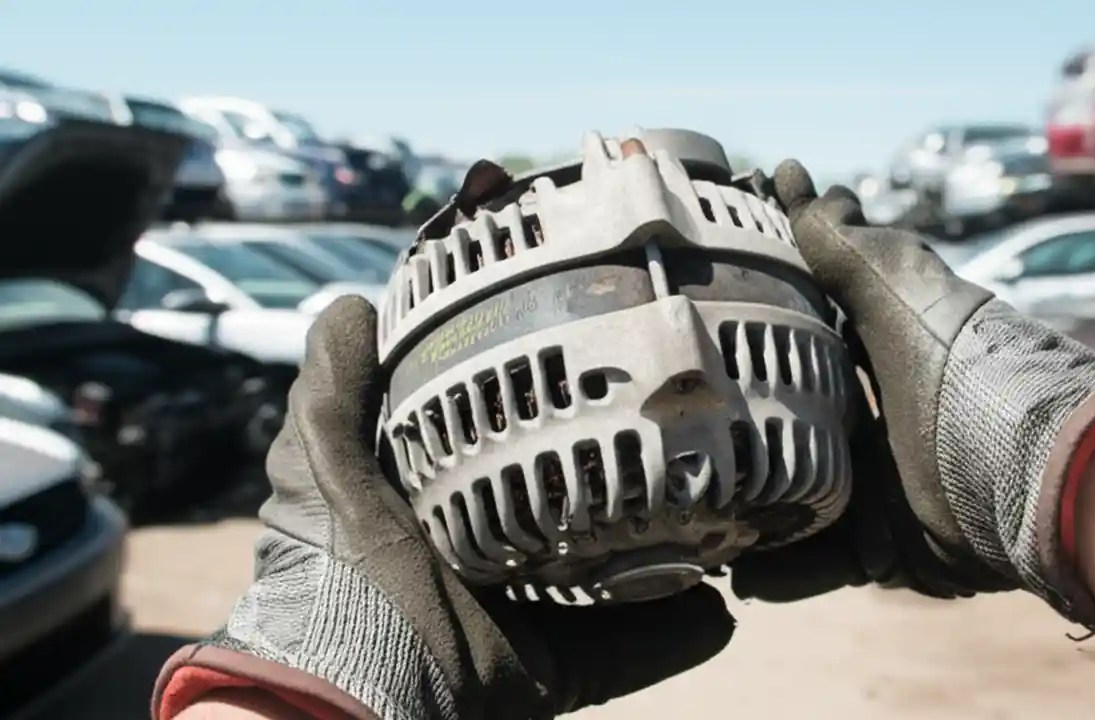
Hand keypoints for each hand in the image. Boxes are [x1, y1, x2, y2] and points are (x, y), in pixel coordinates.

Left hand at [155, 297, 733, 719]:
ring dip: (652, 559)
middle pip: (548, 513)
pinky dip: (669, 638)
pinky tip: (719, 615)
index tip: (577, 368)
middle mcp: (467, 565)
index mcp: (421, 510)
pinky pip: (620, 654)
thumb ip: (334, 392)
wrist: (352, 698)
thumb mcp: (323, 467)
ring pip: (596, 585)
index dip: (522, 410)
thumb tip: (350, 304)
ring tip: (710, 519)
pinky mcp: (540, 677)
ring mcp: (507, 625)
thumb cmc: (335, 578)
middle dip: (598, 482)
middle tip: (661, 440)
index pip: (479, 448)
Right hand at [731, 161, 1094, 637]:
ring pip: (792, 492)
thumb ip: (840, 244)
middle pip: (788, 413)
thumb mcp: (890, 288)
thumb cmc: (958, 367)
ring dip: (748, 501)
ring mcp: (872, 485)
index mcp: (873, 356)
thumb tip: (790, 179)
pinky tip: (740, 579)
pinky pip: (819, 564)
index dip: (757, 314)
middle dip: (738, 416)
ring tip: (687, 508)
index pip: (802, 327)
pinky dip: (783, 573)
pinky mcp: (881, 547)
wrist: (1027, 473)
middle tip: (674, 414)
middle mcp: (869, 418)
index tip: (704, 304)